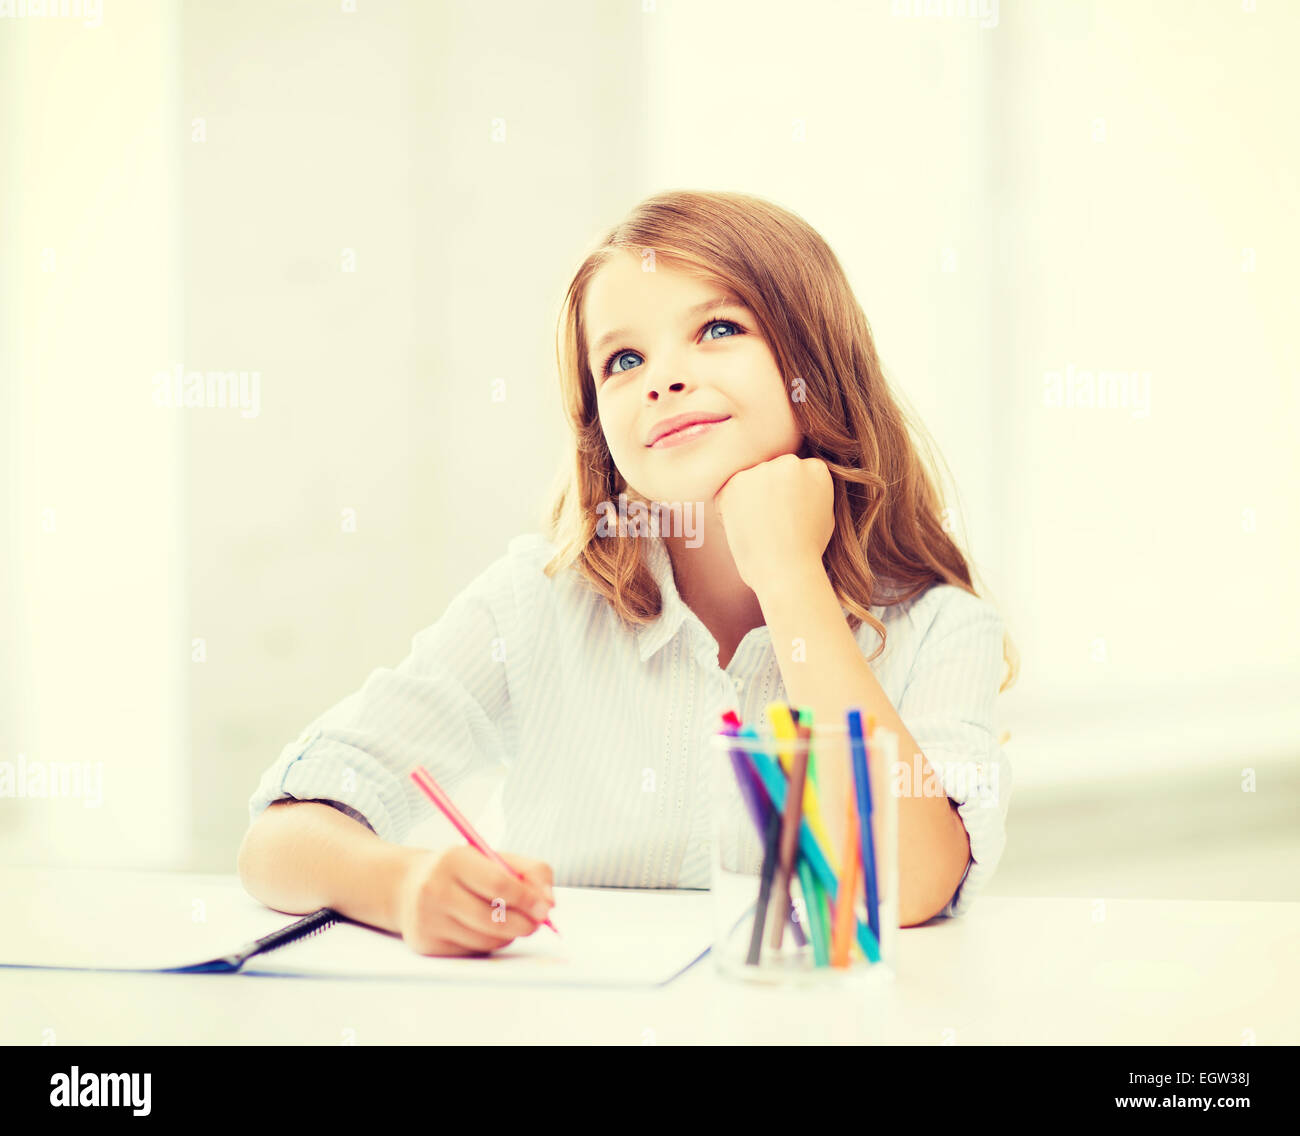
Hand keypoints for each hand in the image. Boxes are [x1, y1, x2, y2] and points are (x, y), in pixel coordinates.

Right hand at [393, 846, 554, 956]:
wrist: (408, 887)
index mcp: (454, 859)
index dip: (527, 898)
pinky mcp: (427, 943)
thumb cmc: (462, 871)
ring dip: (508, 935)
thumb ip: (530, 872)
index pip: (499, 883)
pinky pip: (472, 950)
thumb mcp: (492, 858)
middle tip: (537, 922)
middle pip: (493, 918)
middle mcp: (435, 888)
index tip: (546, 908)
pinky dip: (488, 943)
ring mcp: (428, 918)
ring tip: (510, 923)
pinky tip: (484, 929)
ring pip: (486, 939)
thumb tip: (549, 903)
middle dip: (524, 923)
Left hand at [713, 452, 833, 594]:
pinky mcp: (735, 482)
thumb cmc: (807, 552)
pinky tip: (744, 530)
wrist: (786, 571)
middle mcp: (790, 462)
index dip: (789, 498)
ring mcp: (761, 470)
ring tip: (759, 530)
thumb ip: (811, 492)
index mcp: (816, 468)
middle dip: (768, 493)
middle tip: (771, 525)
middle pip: (772, 473)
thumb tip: (798, 485)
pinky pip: (727, 494)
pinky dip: (728, 511)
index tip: (789, 518)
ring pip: (748, 481)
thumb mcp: (824, 515)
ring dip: (747, 500)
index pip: (796, 474)